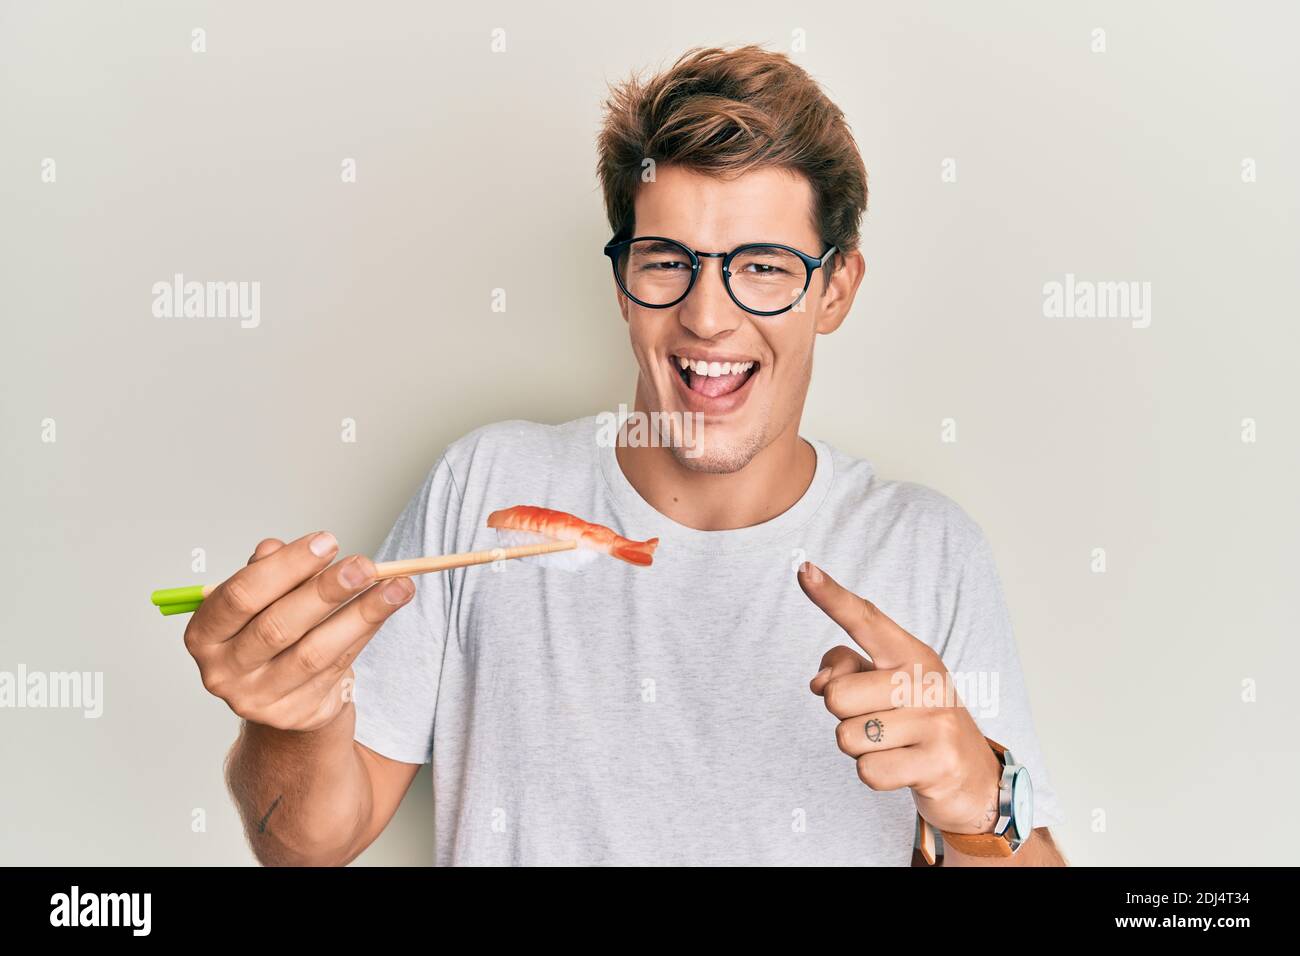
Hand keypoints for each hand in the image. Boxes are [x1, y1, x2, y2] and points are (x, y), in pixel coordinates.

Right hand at [184, 531, 414, 731]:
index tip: (327, 541)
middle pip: (278, 627)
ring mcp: (259, 699)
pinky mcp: (296, 714)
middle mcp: (224, 672)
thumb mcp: (264, 598)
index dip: (285, 567)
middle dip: (325, 591)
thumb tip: (277, 548)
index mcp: (205, 635)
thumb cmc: (270, 630)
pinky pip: (338, 668)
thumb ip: (270, 572)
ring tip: (396, 586)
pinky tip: (387, 609)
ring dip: (361, 614)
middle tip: (363, 565)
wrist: (281, 692)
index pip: (240, 596)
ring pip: (315, 653)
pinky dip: (365, 634)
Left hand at [798, 561, 1001, 834]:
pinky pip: (868, 771)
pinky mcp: (937, 764)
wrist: (972, 775)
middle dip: (844, 716)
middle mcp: (926, 681)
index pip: (866, 620)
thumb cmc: (914, 721)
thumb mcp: (883, 686)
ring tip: (893, 744)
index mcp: (911, 653)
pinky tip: (903, 767)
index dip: (832, 597)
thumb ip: (845, 670)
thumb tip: (820, 684)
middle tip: (879, 720)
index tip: (804, 570)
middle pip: (837, 696)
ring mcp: (936, 722)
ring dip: (860, 748)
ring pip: (847, 737)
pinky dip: (876, 774)